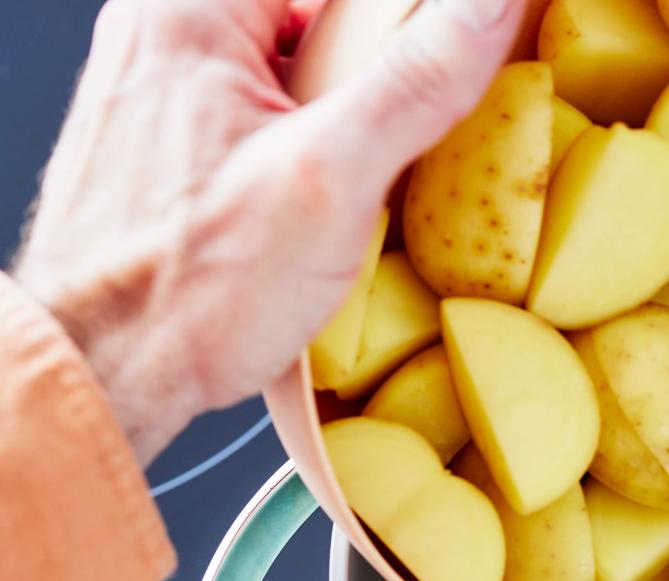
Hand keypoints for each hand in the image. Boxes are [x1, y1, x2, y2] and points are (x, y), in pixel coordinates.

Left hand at [10, 0, 523, 461]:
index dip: (402, 22)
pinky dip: (309, 159)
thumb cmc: (185, 288)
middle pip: (318, 23)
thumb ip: (416, 81)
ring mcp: (161, 94)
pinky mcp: (170, 149)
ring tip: (353, 190)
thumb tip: (487, 7)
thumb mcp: (331, 178)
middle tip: (392, 147)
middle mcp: (163, 36)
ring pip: (295, 76)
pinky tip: (320, 214)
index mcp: (189, 11)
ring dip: (345, 126)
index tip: (451, 59)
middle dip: (374, 80)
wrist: (101, 376)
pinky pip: (266, 123)